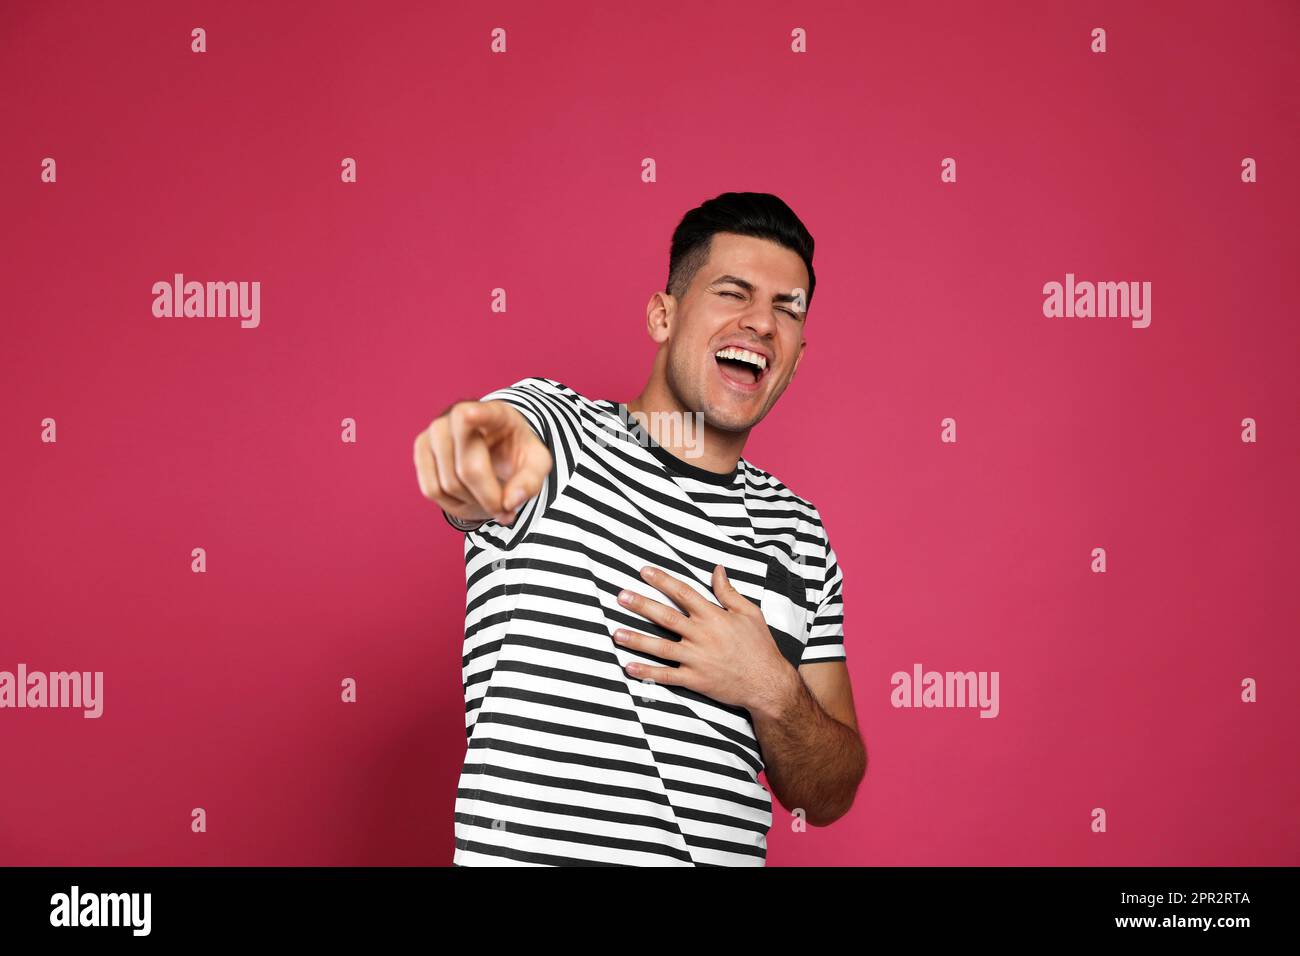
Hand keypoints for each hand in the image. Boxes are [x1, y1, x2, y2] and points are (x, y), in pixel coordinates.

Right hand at [413, 400, 552, 525]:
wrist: (494, 447)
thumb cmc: (516, 453)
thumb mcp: (536, 464)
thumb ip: (530, 481)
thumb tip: (511, 502)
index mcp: (496, 413)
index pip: (481, 412)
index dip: (476, 415)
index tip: (472, 414)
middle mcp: (458, 415)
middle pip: (468, 468)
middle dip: (489, 497)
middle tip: (505, 509)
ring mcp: (436, 430)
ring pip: (448, 484)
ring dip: (471, 502)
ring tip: (488, 498)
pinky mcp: (421, 448)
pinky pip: (431, 489)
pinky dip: (451, 503)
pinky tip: (468, 496)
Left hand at [613, 564, 798, 717]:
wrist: (768, 683)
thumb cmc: (760, 646)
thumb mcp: (749, 613)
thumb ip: (728, 592)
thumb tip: (717, 569)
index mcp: (714, 616)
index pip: (683, 593)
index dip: (662, 580)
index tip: (644, 571)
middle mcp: (702, 635)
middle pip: (665, 617)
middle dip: (641, 605)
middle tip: (621, 596)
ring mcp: (697, 659)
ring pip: (660, 647)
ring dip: (636, 640)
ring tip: (616, 633)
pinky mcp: (695, 680)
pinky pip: (666, 676)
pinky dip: (647, 673)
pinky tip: (629, 667)